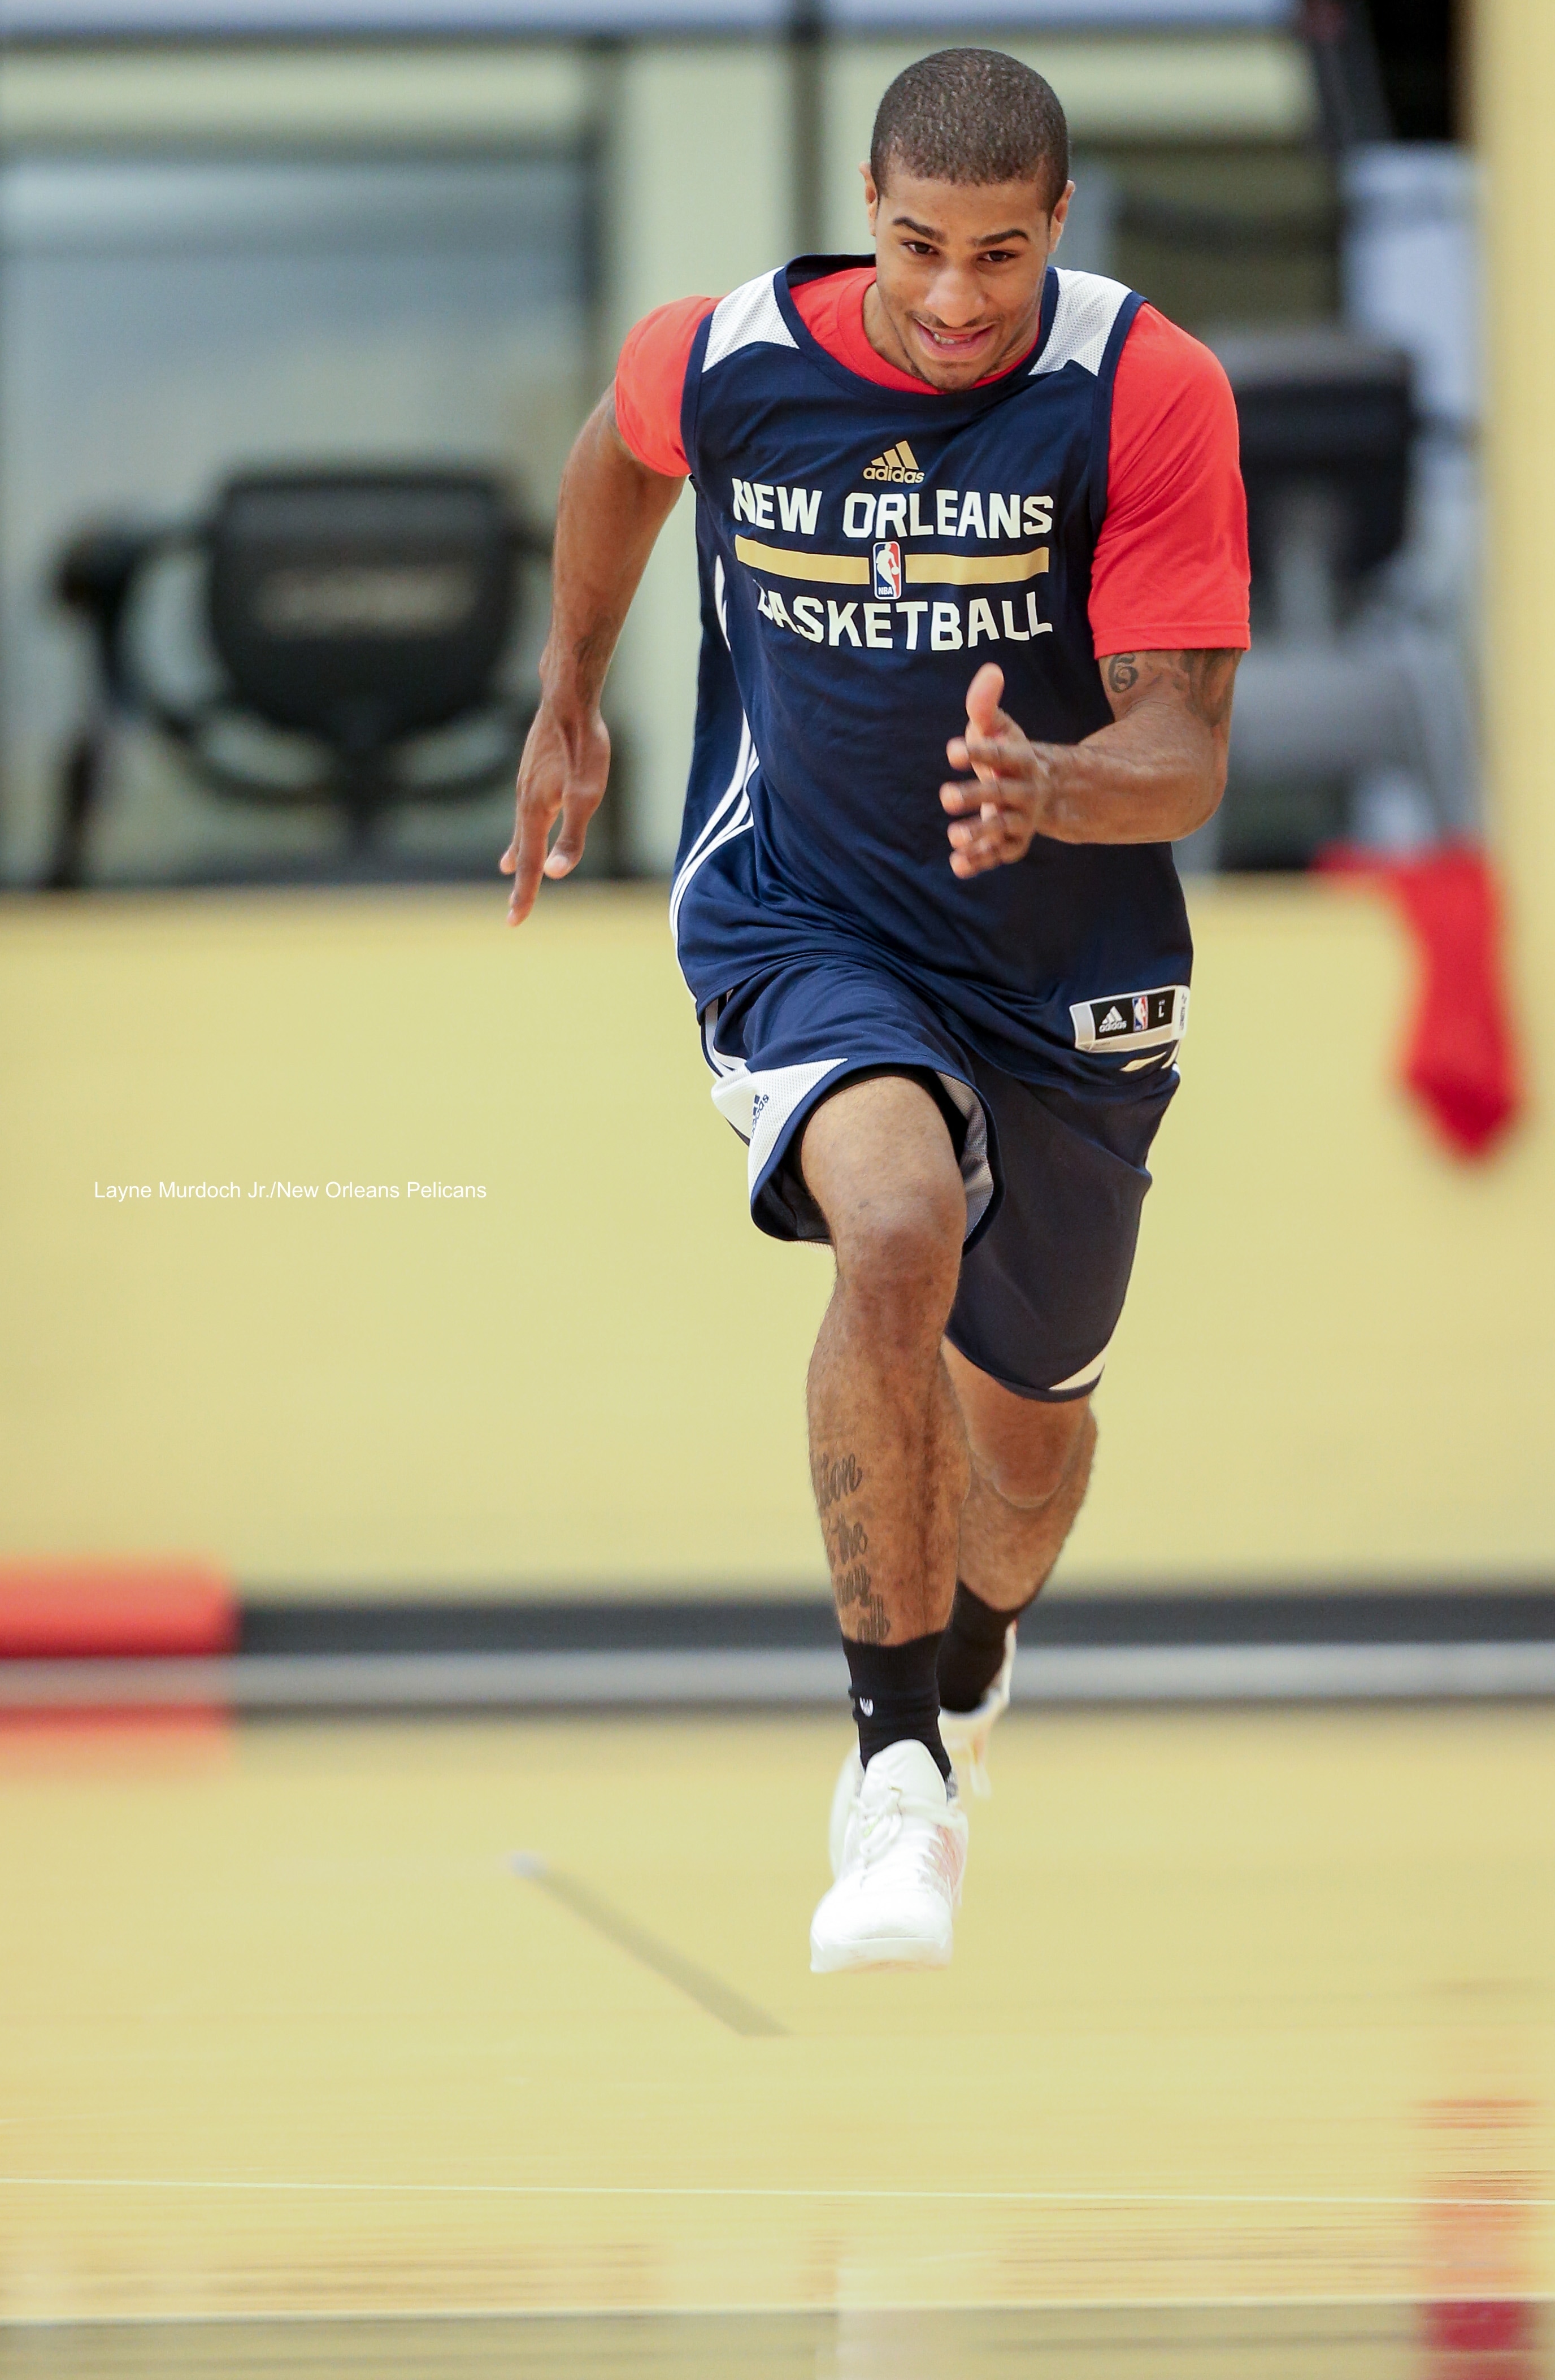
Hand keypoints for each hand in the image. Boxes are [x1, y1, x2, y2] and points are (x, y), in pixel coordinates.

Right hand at [500, 700, 610, 924]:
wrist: (568, 698)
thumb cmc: (583, 746)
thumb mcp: (586, 796)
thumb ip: (571, 836)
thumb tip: (556, 874)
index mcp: (535, 812)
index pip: (531, 865)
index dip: (525, 895)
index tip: (513, 922)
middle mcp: (525, 801)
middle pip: (523, 850)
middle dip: (521, 881)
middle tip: (514, 908)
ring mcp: (527, 784)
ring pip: (522, 827)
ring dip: (519, 851)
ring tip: (510, 866)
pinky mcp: (534, 770)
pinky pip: (526, 807)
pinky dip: (524, 825)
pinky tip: (530, 816)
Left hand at [940, 663, 1053, 877]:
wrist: (1040, 789)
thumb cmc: (1007, 754)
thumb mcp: (997, 728)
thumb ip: (985, 704)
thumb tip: (990, 670)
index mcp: (1021, 759)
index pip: (1001, 754)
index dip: (979, 752)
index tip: (952, 750)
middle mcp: (1025, 791)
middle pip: (1001, 794)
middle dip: (975, 796)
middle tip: (945, 797)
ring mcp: (1021, 820)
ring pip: (1003, 829)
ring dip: (980, 834)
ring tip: (953, 836)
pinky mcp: (1014, 842)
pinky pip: (1000, 854)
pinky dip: (980, 861)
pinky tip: (957, 864)